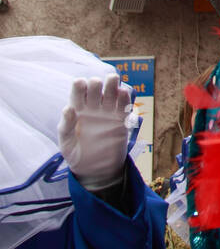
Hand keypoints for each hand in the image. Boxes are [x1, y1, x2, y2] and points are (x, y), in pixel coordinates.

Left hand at [57, 75, 135, 191]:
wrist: (94, 169)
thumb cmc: (75, 154)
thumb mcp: (65, 143)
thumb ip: (66, 125)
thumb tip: (67, 108)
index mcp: (77, 108)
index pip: (78, 90)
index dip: (79, 84)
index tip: (80, 83)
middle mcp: (93, 106)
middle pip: (95, 87)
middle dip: (96, 83)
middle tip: (96, 84)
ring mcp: (108, 112)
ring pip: (111, 92)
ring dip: (112, 83)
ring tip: (113, 79)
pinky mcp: (121, 120)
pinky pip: (124, 106)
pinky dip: (125, 98)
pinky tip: (123, 93)